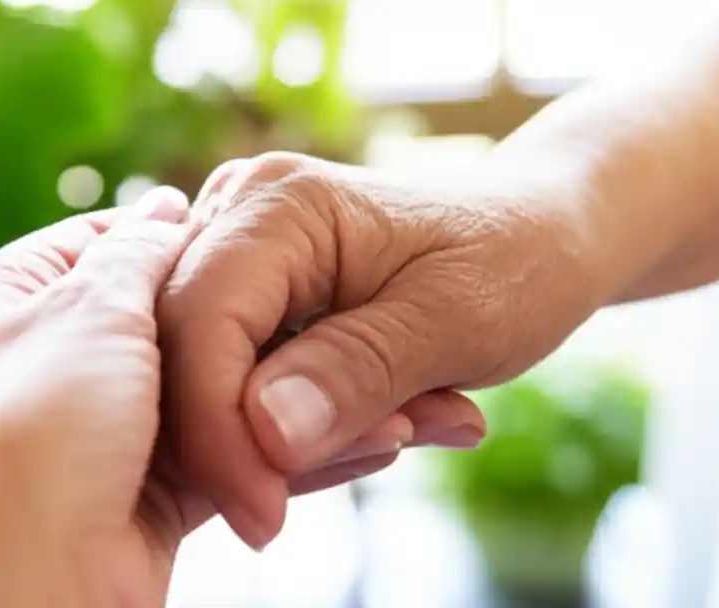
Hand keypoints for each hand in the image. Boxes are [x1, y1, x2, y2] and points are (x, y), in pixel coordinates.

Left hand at [0, 186, 474, 606]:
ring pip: (227, 397)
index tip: (278, 237)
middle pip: (192, 324)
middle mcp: (66, 364)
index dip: (198, 234)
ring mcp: (112, 437)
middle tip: (371, 312)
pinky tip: (379, 438)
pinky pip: (241, 460)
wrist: (12, 590)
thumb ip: (139, 256)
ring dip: (311, 397)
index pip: (122, 242)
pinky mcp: (155, 501)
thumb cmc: (30, 437)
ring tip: (413, 397)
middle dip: (284, 326)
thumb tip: (164, 209)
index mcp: (26, 298)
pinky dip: (303, 453)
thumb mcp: (87, 313)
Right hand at [159, 152, 603, 547]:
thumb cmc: (513, 261)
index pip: (199, 322)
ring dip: (283, 436)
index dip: (216, 429)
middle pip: (181, 351)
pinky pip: (236, 378)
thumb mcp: (456, 321)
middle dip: (244, 442)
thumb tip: (264, 436)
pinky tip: (388, 417)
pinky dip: (293, 424)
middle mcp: (239, 214)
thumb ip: (357, 373)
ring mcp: (237, 253)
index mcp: (280, 202)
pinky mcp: (250, 294)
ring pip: (204, 376)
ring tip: (409, 423)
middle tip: (349, 479)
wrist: (537, 234)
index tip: (265, 516)